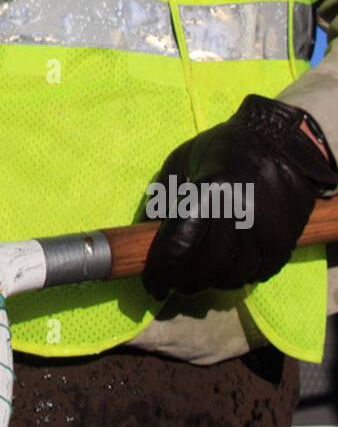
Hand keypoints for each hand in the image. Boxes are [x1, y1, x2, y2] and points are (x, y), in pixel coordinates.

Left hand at [138, 95, 337, 300]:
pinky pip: (256, 274)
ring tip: (198, 273)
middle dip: (182, 282)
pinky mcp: (284, 241)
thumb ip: (161, 199)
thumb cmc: (224, 148)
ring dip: (209, 282)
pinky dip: (237, 277)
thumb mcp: (181, 161)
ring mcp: (266, 230)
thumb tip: (141, 235)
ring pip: (231, 277)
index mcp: (210, 189)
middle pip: (205, 268)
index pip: (178, 243)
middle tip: (172, 283)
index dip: (160, 271)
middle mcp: (240, 213)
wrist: (282, 141)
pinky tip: (226, 267)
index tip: (152, 285)